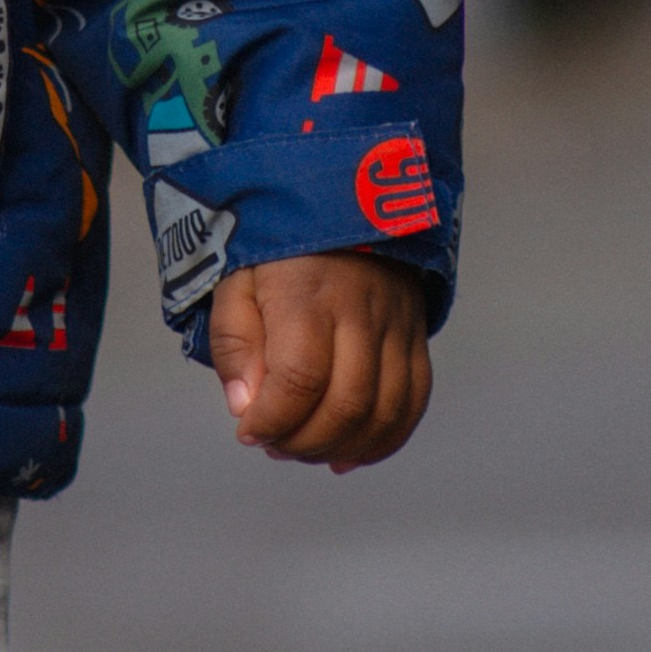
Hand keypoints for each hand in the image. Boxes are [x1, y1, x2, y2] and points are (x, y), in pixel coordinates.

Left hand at [210, 251, 434, 472]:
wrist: (343, 198)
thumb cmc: (280, 245)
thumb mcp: (235, 278)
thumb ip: (235, 341)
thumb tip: (245, 405)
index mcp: (308, 295)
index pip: (300, 378)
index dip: (273, 420)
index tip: (247, 431)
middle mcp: (361, 312)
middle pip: (346, 404)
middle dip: (304, 441)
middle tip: (273, 444)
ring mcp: (396, 326)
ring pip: (384, 411)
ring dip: (341, 447)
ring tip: (304, 449)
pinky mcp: (415, 336)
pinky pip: (414, 402)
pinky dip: (383, 440)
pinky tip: (348, 453)